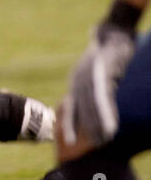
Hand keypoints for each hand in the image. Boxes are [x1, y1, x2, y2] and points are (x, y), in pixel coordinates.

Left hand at [62, 22, 135, 147]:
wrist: (113, 31)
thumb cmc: (107, 54)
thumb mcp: (97, 72)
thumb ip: (95, 87)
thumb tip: (96, 102)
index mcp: (76, 82)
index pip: (69, 106)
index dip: (67, 124)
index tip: (66, 141)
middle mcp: (78, 80)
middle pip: (79, 109)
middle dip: (83, 128)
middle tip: (89, 148)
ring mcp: (88, 75)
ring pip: (91, 105)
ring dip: (97, 124)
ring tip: (103, 140)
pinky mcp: (101, 72)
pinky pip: (103, 96)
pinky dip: (106, 112)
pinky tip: (111, 124)